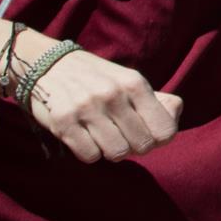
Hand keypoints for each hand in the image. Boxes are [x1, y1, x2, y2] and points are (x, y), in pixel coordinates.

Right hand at [24, 47, 182, 163]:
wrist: (46, 64)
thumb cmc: (98, 78)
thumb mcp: (130, 80)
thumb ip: (157, 100)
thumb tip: (174, 115)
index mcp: (135, 83)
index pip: (165, 131)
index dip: (160, 140)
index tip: (149, 135)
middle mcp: (113, 94)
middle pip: (142, 145)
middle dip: (135, 146)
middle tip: (123, 137)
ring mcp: (87, 108)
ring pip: (117, 153)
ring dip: (112, 150)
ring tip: (104, 137)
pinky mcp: (63, 121)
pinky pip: (90, 156)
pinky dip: (90, 153)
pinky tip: (86, 138)